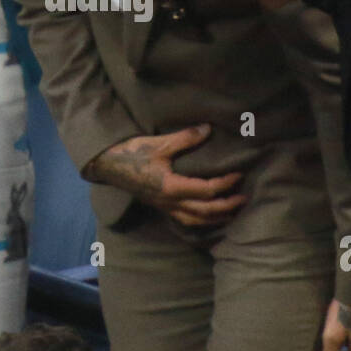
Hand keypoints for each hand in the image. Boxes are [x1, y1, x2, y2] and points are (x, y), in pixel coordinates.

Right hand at [82, 124, 245, 226]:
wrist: (107, 165)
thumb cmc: (132, 153)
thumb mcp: (159, 144)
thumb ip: (185, 138)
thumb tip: (208, 129)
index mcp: (172, 188)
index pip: (207, 191)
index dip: (225, 184)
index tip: (239, 174)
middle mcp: (170, 202)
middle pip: (205, 211)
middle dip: (226, 207)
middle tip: (244, 199)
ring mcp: (164, 207)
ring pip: (195, 221)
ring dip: (215, 218)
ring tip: (231, 213)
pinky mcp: (160, 206)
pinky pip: (184, 220)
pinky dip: (200, 221)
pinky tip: (206, 217)